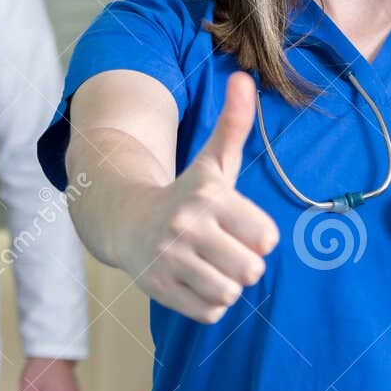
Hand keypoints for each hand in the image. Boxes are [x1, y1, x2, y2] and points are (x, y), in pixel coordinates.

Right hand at [130, 72, 276, 323]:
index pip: (267, 237)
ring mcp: (169, 259)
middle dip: (243, 264)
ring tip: (207, 266)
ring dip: (225, 285)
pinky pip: (209, 313)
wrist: (123, 220)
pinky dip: (207, 303)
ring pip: (230, 293)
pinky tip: (192, 282)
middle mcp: (185, 226)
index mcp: (206, 195)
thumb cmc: (184, 194)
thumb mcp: (212, 161)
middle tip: (223, 251)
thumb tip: (244, 77)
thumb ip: (233, 124)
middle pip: (251, 270)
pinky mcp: (158, 289)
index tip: (238, 226)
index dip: (258, 236)